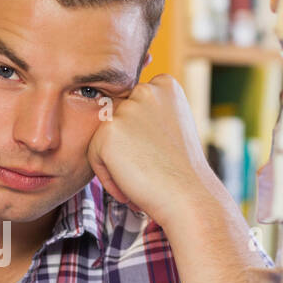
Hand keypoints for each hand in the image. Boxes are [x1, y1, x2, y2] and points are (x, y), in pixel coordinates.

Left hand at [86, 73, 216, 218]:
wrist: (189, 198)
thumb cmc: (180, 171)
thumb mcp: (171, 128)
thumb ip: (147, 115)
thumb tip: (118, 118)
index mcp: (165, 85)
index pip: (133, 109)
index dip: (140, 139)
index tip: (158, 156)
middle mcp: (146, 89)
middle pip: (117, 122)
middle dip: (127, 150)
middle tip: (149, 170)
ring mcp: (127, 108)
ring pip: (103, 139)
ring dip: (117, 163)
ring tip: (142, 178)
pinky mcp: (109, 130)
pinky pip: (94, 156)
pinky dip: (108, 177)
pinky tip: (131, 187)